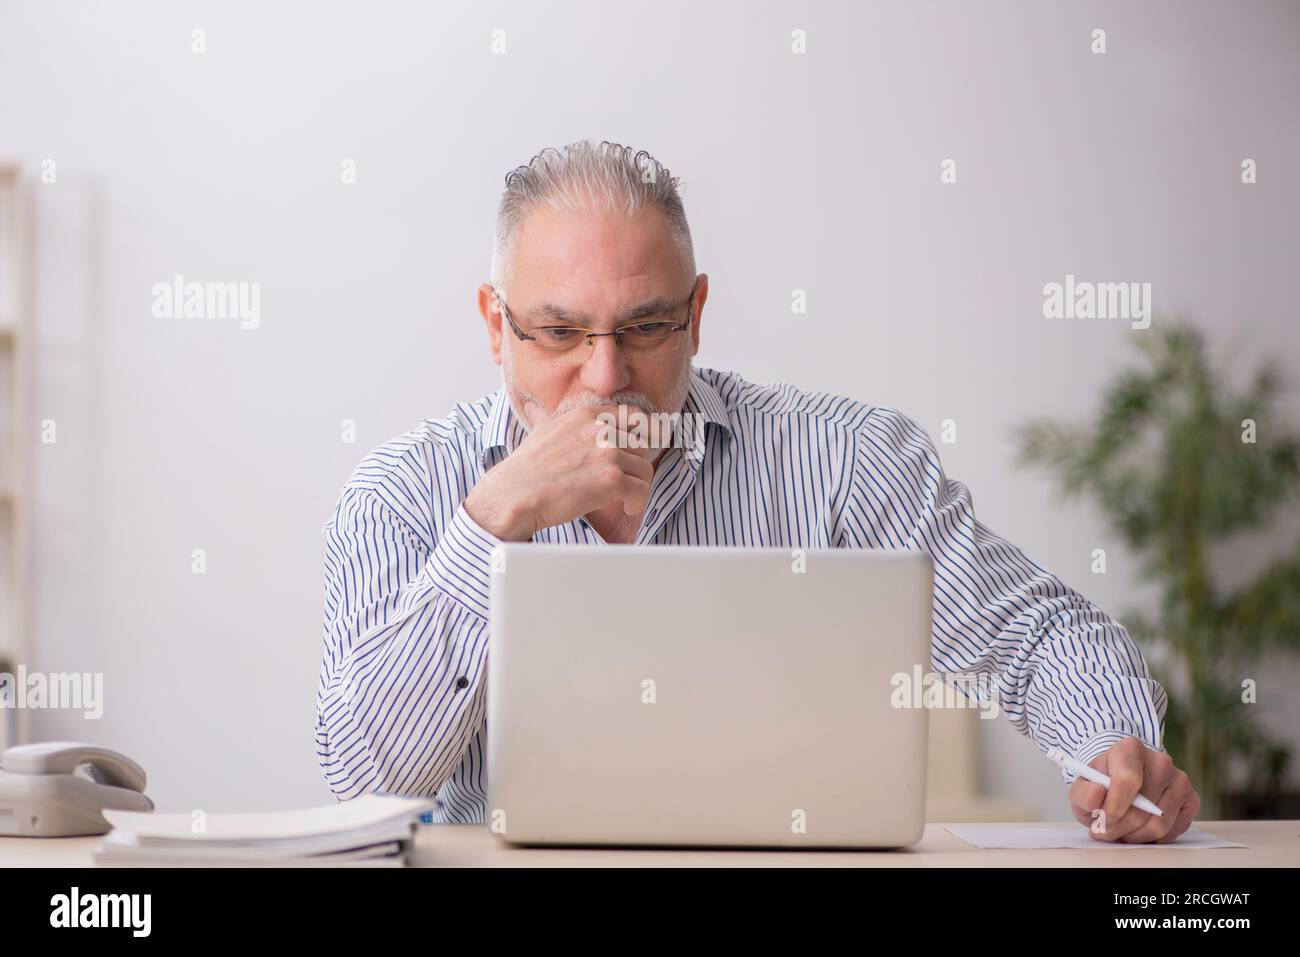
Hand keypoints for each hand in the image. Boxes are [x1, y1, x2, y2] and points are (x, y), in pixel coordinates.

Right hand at [464, 402, 654, 540]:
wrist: (514, 495)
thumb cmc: (526, 469)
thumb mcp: (543, 430)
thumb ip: (558, 421)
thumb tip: (537, 409)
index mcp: (587, 415)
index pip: (634, 414)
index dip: (645, 431)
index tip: (643, 448)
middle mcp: (601, 429)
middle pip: (642, 445)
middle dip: (636, 464)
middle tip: (627, 480)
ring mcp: (608, 453)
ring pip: (645, 469)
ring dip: (637, 486)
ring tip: (624, 499)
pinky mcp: (611, 479)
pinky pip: (641, 490)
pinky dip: (637, 502)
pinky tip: (626, 507)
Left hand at [1068, 736, 1199, 842]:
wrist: (1122, 782)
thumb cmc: (1102, 785)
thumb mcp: (1083, 787)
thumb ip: (1083, 793)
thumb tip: (1098, 794)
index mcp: (1130, 749)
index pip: (1127, 780)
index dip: (1114, 806)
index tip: (1102, 819)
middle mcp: (1160, 761)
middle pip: (1143, 808)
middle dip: (1119, 827)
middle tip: (1104, 831)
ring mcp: (1180, 781)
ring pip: (1159, 825)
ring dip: (1133, 837)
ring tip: (1118, 831)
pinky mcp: (1191, 801)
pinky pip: (1173, 832)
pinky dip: (1151, 839)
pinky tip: (1137, 830)